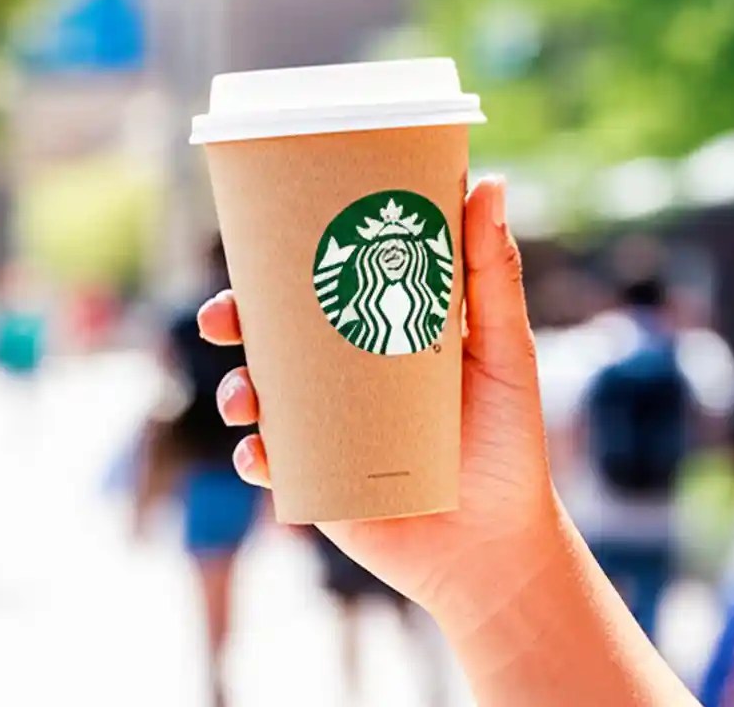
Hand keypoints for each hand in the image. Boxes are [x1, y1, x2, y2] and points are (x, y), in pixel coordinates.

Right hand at [198, 177, 554, 616]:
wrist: (496, 550)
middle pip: (272, 338)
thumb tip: (488, 183)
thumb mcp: (505, 352)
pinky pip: (266, 463)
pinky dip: (253, 455)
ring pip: (256, 396)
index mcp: (380, 337)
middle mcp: (344, 381)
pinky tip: (260, 454)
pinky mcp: (314, 482)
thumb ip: (492, 274)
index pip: (321, 288)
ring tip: (244, 398)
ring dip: (234, 389)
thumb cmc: (511, 445)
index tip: (259, 240)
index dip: (282, 264)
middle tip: (223, 318)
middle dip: (235, 322)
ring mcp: (324, 431)